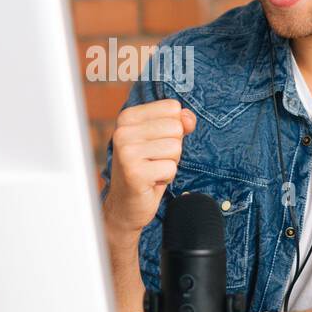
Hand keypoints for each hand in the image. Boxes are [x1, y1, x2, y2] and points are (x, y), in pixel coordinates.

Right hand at [101, 99, 196, 245]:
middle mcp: (123, 131)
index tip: (155, 143)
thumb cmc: (146, 167)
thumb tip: (189, 118)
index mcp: (127, 117)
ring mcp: (126, 152)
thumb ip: (178, 122)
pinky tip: (151, 181)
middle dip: (173, 148)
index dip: (173, 129)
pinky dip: (166, 177)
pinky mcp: (134, 172)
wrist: (126, 203)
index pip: (172, 108)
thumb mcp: (161, 139)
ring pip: (175, 147)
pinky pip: (170, 168)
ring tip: (152, 169)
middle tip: (154, 160)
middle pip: (176, 128)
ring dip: (170, 163)